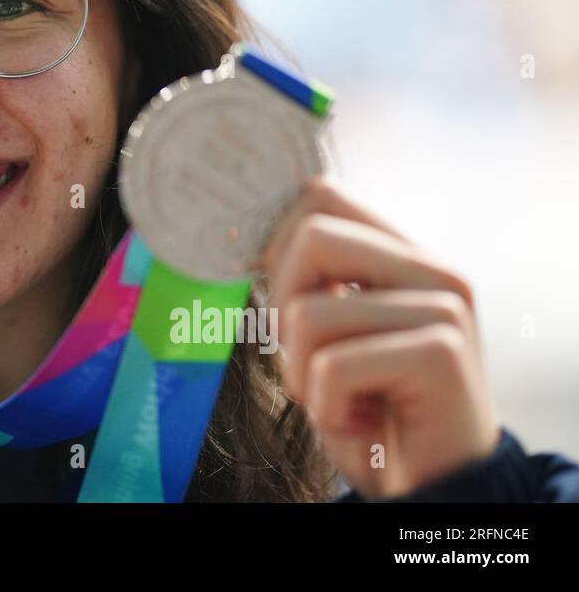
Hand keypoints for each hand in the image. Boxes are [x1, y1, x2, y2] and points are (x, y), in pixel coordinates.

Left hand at [260, 176, 499, 498]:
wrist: (434, 492)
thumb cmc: (370, 411)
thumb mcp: (329, 337)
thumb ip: (308, 282)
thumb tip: (242, 233)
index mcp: (406, 258)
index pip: (322, 194)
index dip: (274, 239)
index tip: (271, 294)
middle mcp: (434, 271)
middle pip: (311, 236)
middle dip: (284, 307)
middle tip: (310, 361)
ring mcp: (444, 308)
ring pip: (310, 313)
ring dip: (305, 375)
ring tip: (346, 401)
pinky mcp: (441, 354)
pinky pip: (333, 366)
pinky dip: (329, 408)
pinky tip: (364, 424)